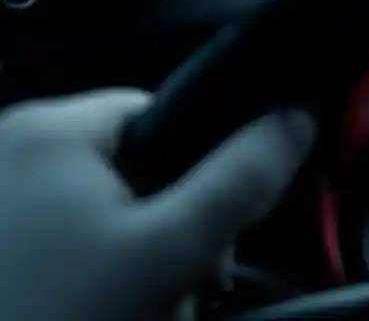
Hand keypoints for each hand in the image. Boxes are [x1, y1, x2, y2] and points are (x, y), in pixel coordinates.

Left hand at [0, 88, 314, 320]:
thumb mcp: (173, 250)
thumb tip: (296, 120)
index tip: (217, 223)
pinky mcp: (5, 248)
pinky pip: (70, 240)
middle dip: (177, 225)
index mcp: (47, 131)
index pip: (159, 111)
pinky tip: (114, 307)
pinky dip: (102, 270)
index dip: (204, 164)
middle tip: (192, 278)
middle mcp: (11, 154)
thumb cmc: (63, 316)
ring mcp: (3, 205)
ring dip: (146, 254)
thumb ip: (241, 181)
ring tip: (154, 302)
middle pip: (136, 166)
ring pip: (106, 209)